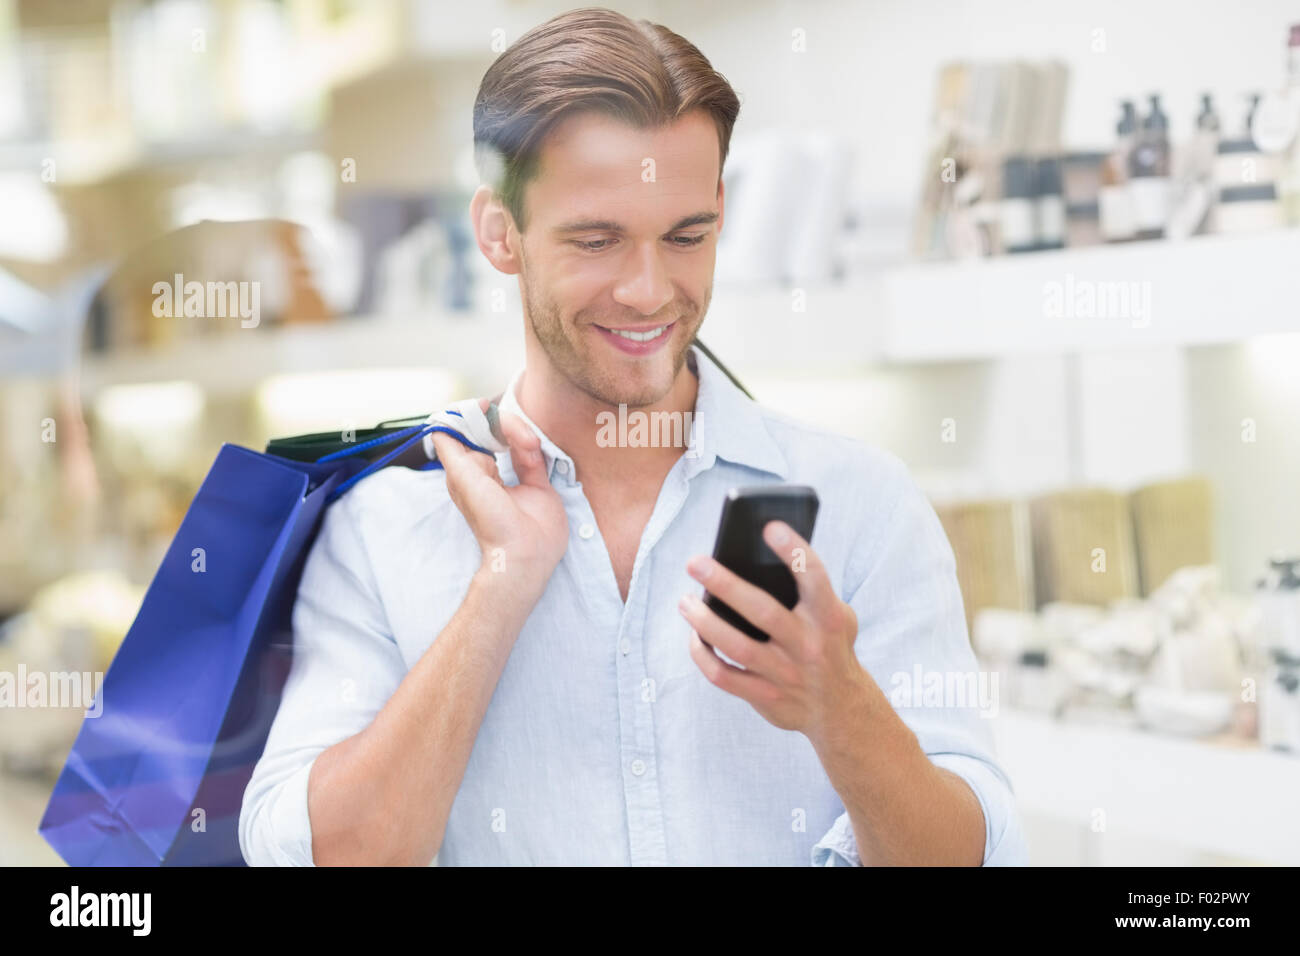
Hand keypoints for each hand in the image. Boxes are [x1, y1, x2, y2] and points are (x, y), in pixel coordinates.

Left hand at [432, 397, 567, 586]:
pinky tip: (534, 450)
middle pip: (491, 431)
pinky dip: (533, 446)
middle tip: (508, 427)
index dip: (472, 415)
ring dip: (520, 434)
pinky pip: (534, 452)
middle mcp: (488, 471)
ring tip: (529, 446)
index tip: (484, 405)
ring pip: (514, 438)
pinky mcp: (538, 480)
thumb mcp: (463, 480)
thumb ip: (451, 449)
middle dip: (501, 424)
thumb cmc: (490, 519)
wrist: (525, 552)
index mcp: (466, 471)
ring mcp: (513, 475)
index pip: (466, 433)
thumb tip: (438, 423)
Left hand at [679, 520, 871, 742]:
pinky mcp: (766, 697)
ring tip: (685, 601)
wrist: (842, 709)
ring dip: (704, 621)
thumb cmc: (831, 646)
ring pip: (736, 646)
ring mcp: (785, 674)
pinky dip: (702, 655)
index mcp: (828, 619)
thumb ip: (814, 592)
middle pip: (762, 611)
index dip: (794, 550)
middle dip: (725, 584)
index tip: (769, 527)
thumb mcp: (839, 618)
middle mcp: (808, 646)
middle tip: (695, 562)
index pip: (814, 578)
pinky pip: (723, 676)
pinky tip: (694, 637)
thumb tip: (764, 560)